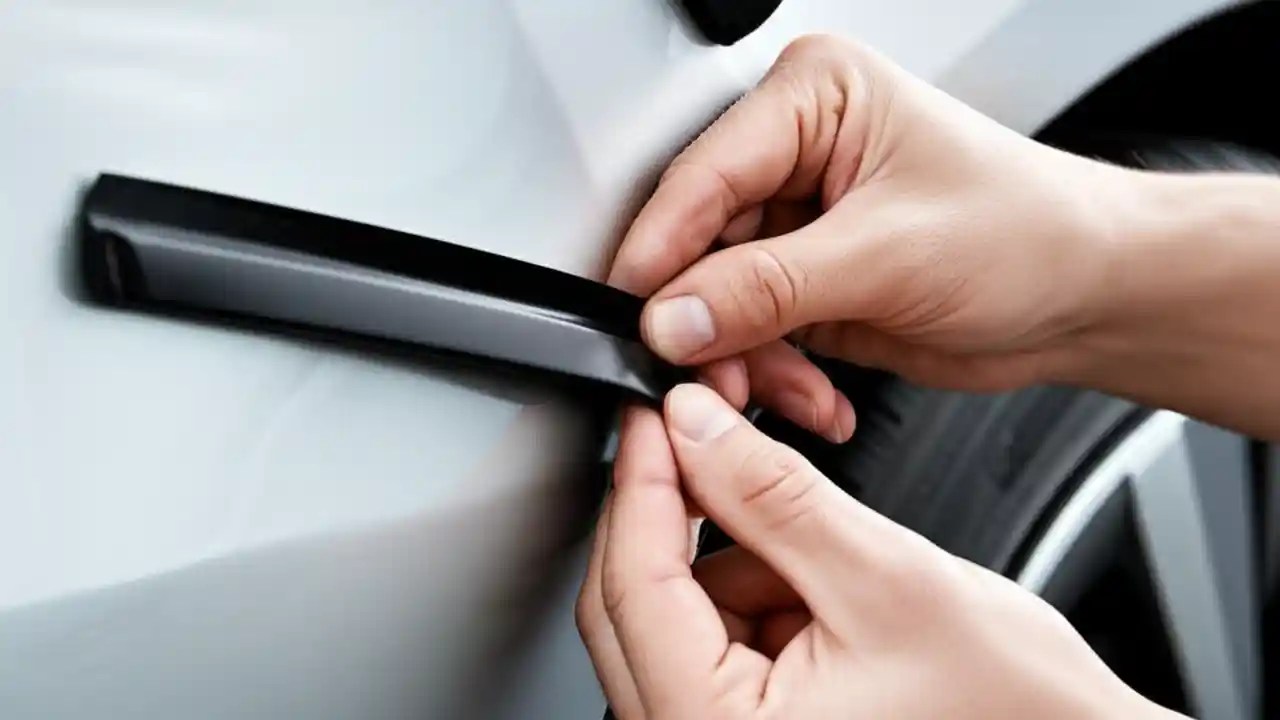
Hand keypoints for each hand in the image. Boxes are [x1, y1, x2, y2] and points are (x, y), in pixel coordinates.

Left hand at [576, 384, 1178, 718]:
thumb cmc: (1013, 713)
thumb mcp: (885, 578)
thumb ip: (773, 496)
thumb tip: (694, 427)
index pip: (633, 588)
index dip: (642, 483)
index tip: (657, 414)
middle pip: (631, 606)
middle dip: (679, 516)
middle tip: (713, 438)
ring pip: (672, 619)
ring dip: (731, 563)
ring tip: (829, 560)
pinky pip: (710, 644)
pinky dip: (753, 597)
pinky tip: (821, 595)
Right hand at [609, 35, 1127, 419]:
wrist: (1091, 297)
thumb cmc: (1030, 231)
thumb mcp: (889, 254)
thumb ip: (768, 288)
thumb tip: (674, 315)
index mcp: (814, 99)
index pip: (704, 173)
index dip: (662, 250)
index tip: (637, 313)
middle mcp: (795, 154)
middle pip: (701, 242)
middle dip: (709, 322)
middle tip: (713, 376)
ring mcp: (798, 224)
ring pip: (718, 299)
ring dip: (746, 360)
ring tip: (783, 393)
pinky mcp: (806, 284)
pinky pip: (752, 335)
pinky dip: (774, 375)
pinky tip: (814, 396)